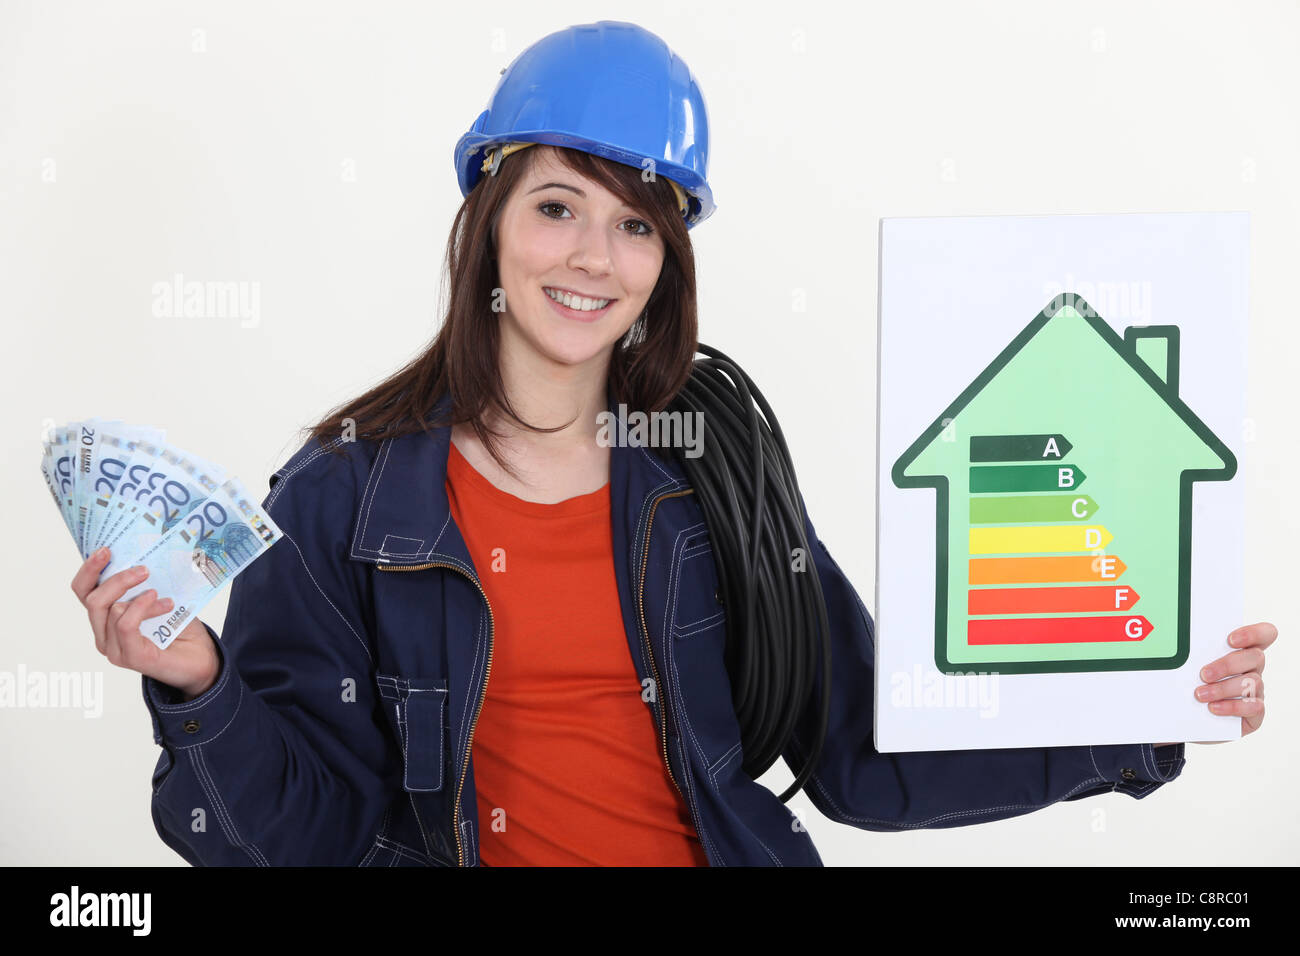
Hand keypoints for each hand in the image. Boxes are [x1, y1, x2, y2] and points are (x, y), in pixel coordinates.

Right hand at [72, 546, 220, 700]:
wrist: (202, 658)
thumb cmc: (180, 628)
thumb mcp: (162, 596)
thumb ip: (146, 582)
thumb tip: (145, 554)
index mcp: (106, 616)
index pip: (83, 590)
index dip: (89, 569)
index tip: (106, 549)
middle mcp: (104, 633)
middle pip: (92, 598)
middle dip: (116, 578)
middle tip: (143, 569)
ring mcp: (114, 648)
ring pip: (111, 609)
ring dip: (138, 595)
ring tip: (163, 594)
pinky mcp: (130, 657)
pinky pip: (125, 625)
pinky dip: (142, 609)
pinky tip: (164, 604)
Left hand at [1152, 621, 1275, 746]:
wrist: (1189, 716)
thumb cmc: (1192, 683)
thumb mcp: (1192, 665)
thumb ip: (1194, 654)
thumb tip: (1176, 645)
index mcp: (1242, 650)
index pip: (1265, 634)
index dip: (1253, 633)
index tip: (1230, 639)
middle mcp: (1252, 668)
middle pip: (1255, 657)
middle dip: (1227, 665)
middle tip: (1203, 674)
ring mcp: (1256, 689)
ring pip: (1252, 682)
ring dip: (1223, 688)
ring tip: (1200, 694)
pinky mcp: (1255, 711)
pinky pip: (1253, 706)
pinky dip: (1231, 707)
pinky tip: (1213, 708)